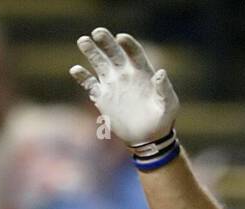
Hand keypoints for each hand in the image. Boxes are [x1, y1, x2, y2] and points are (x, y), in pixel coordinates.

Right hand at [70, 27, 178, 146]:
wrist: (148, 139)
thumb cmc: (162, 120)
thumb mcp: (169, 105)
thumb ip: (165, 89)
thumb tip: (161, 73)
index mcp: (142, 71)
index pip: (134, 52)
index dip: (128, 44)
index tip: (121, 38)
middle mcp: (125, 73)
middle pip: (114, 52)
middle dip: (106, 41)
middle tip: (98, 32)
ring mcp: (112, 83)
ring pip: (99, 62)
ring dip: (91, 51)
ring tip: (83, 41)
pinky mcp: (102, 96)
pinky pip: (89, 83)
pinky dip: (82, 76)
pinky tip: (75, 70)